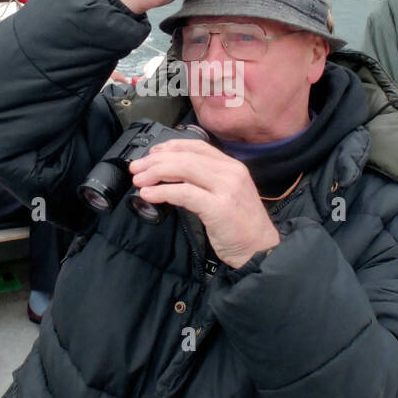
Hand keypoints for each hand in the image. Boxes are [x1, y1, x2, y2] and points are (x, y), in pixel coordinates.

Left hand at [129, 139, 279, 268]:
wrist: (261, 250)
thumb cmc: (240, 226)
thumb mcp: (226, 195)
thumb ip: (206, 182)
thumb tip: (170, 175)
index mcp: (232, 166)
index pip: (197, 146)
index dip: (171, 147)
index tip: (152, 154)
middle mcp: (231, 172)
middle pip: (186, 156)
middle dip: (156, 160)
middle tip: (136, 169)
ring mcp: (226, 188)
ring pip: (184, 169)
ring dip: (155, 172)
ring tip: (139, 180)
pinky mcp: (219, 207)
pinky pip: (184, 192)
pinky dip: (163, 191)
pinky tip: (149, 194)